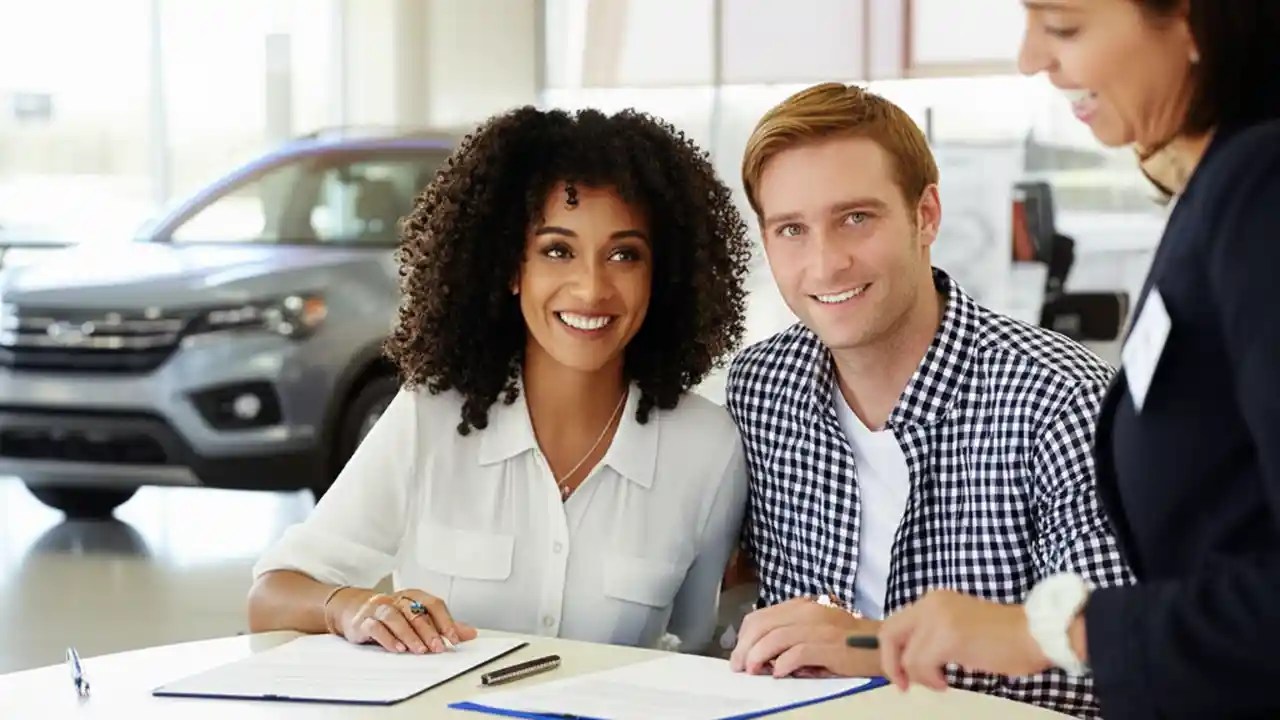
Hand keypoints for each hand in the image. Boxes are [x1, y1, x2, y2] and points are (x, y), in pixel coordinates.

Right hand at [333, 589, 477, 653]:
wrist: (355, 610)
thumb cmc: (392, 615)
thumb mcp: (418, 617)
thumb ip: (443, 626)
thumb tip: (470, 633)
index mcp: (414, 597)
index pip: (433, 604)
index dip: (445, 621)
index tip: (454, 638)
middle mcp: (397, 600)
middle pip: (415, 612)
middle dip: (429, 631)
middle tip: (438, 647)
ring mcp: (380, 608)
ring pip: (395, 617)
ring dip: (409, 635)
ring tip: (419, 650)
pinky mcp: (364, 620)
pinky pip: (376, 627)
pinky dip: (388, 638)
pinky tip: (398, 649)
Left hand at [729, 597, 882, 677]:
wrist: (884, 644)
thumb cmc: (850, 641)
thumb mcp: (816, 629)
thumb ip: (792, 633)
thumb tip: (762, 652)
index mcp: (803, 607)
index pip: (761, 616)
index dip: (745, 637)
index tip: (739, 655)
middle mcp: (809, 612)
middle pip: (763, 625)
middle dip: (745, 648)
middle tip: (740, 667)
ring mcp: (820, 627)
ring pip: (776, 637)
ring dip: (758, 656)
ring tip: (753, 670)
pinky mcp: (831, 645)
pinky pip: (798, 652)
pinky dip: (783, 664)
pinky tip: (778, 673)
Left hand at [878, 590, 1050, 691]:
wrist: (1035, 634)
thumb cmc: (1005, 637)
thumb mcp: (959, 628)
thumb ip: (934, 635)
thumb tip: (910, 659)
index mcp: (934, 601)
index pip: (896, 623)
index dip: (892, 651)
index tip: (901, 673)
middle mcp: (931, 604)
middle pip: (889, 634)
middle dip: (891, 663)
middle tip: (905, 684)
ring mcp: (937, 619)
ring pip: (906, 656)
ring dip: (921, 677)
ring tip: (942, 681)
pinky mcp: (947, 637)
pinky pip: (921, 665)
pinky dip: (930, 679)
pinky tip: (946, 682)